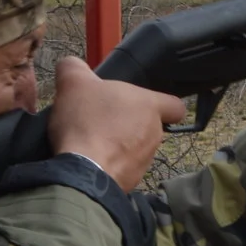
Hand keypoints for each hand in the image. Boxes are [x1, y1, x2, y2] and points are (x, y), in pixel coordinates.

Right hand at [48, 57, 187, 190]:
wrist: (82, 171)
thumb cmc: (86, 122)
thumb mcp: (73, 83)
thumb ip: (74, 67)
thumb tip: (70, 65)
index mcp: (149, 105)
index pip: (174, 105)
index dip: (162, 105)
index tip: (142, 106)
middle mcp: (154, 133)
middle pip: (148, 125)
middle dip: (128, 123)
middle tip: (102, 119)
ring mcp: (145, 160)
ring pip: (137, 148)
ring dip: (119, 144)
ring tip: (91, 140)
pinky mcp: (132, 180)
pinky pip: (124, 168)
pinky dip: (110, 163)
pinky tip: (90, 158)